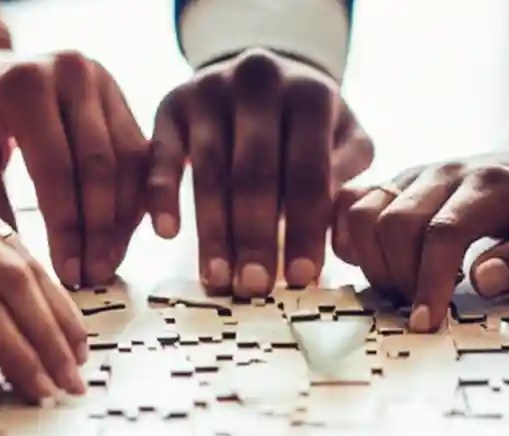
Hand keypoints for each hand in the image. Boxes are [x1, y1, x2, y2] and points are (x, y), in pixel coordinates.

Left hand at [0, 47, 147, 287]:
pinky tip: (120, 236)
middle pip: (101, 166)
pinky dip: (133, 199)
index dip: (67, 228)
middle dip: (100, 230)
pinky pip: (139, 155)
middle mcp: (73, 73)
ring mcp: (102, 81)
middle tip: (94, 276)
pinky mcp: (119, 95)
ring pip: (130, 162)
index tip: (68, 272)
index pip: (57, 169)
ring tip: (108, 263)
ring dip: (123, 220)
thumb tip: (27, 270)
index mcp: (28, 84)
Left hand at [0, 163, 88, 401]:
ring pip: (18, 253)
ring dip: (52, 307)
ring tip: (78, 352)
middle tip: (75, 381)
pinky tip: (51, 311)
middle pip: (12, 276)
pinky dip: (32, 279)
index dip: (16, 353)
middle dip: (48, 335)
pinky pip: (5, 237)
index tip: (40, 392)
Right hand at [148, 48, 372, 295]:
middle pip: (255, 173)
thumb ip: (346, 179)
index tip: (299, 277)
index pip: (308, 172)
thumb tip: (338, 235)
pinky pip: (162, 155)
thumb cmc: (308, 126)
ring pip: (209, 170)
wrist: (263, 74)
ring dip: (212, 231)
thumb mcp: (344, 139)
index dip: (304, 228)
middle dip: (254, 237)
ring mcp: (211, 89)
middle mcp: (259, 82)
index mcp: (311, 95)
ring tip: (218, 278)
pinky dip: (162, 194)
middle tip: (254, 286)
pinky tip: (167, 232)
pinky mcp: (173, 103)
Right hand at [333, 146, 508, 331]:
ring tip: (404, 290)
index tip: (426, 323)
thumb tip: (483, 282)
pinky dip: (350, 238)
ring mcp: (414, 174)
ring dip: (373, 263)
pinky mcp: (395, 181)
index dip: (428, 281)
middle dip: (400, 278)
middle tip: (423, 309)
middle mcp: (445, 173)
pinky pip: (350, 204)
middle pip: (394, 224)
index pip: (443, 232)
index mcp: (490, 186)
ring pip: (364, 214)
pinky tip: (376, 263)